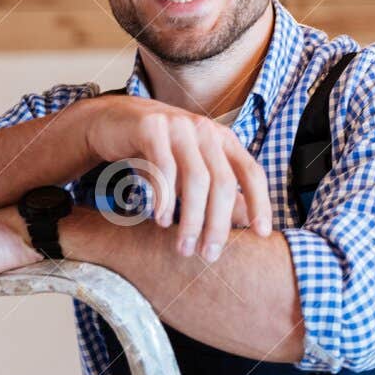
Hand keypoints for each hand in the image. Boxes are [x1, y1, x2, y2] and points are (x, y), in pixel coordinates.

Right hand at [82, 93, 271, 261]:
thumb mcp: (193, 168)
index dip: (259, 202)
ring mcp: (179, 126)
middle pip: (223, 182)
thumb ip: (218, 191)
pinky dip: (164, 197)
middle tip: (208, 254)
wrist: (114, 120)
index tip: (261, 233)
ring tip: (183, 246)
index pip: (251, 172)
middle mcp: (206, 130)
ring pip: (195, 178)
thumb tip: (245, 220)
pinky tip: (160, 219)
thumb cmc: (159, 150)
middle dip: (217, 223)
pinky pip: (163, 167)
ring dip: (191, 218)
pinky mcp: (151, 127)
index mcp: (223, 140)